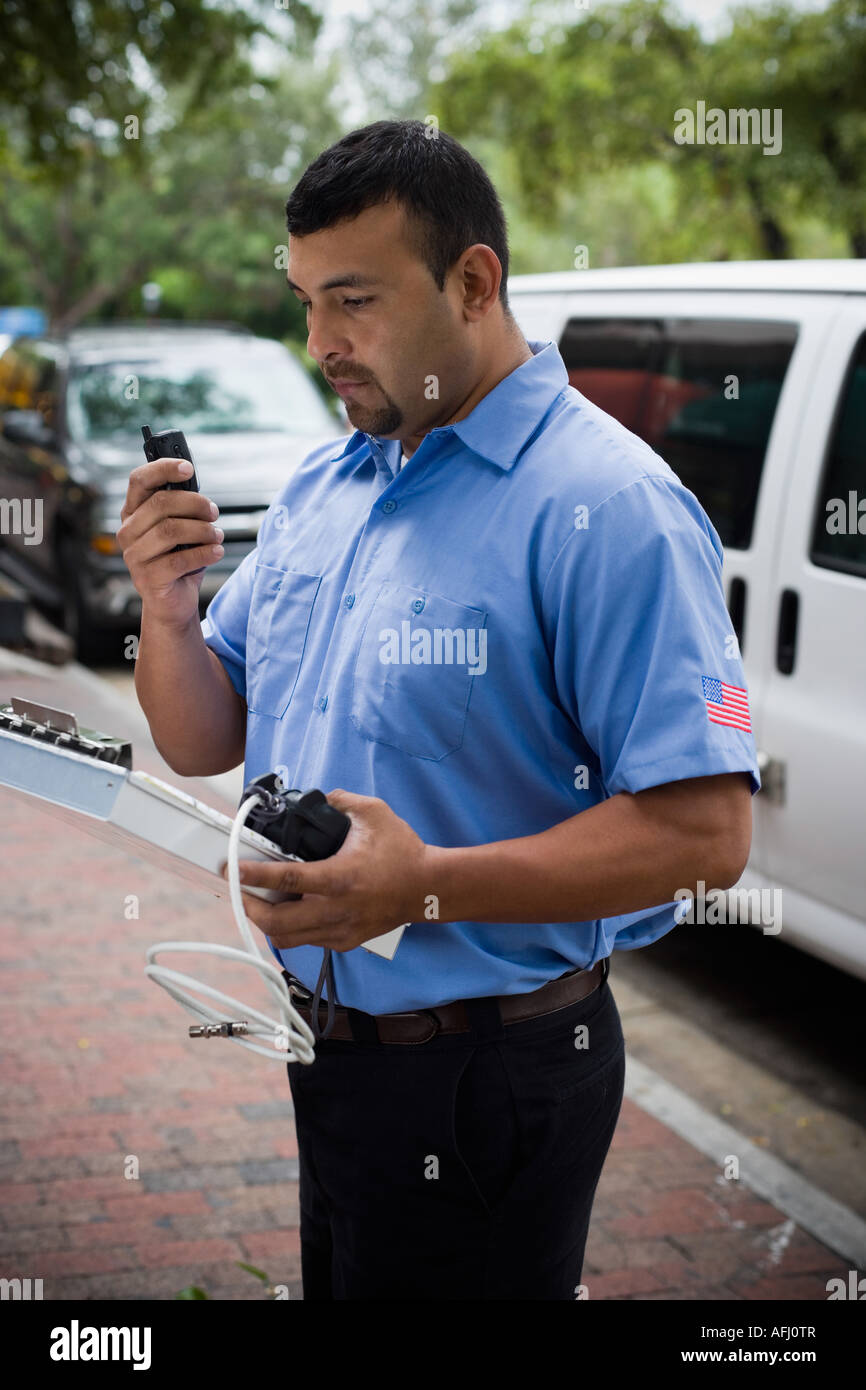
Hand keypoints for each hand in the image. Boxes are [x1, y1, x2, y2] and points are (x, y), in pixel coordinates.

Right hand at [116, 457, 224, 626]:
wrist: (174, 602)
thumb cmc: (179, 559)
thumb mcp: (181, 528)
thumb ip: (182, 507)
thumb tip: (195, 484)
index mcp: (133, 513)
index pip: (139, 480)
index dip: (163, 469)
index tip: (188, 468)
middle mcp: (128, 532)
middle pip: (161, 504)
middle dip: (195, 504)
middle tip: (213, 512)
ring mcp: (134, 556)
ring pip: (171, 530)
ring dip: (202, 530)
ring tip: (217, 535)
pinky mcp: (147, 578)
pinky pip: (179, 560)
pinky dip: (204, 553)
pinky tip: (216, 551)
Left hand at [220, 789, 431, 951]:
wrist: (429, 888)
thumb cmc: (404, 853)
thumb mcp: (375, 814)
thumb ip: (341, 801)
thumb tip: (321, 798)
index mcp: (340, 878)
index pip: (285, 880)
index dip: (253, 875)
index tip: (231, 868)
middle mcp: (336, 910)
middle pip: (276, 922)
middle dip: (248, 908)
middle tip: (238, 889)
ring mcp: (340, 931)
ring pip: (287, 938)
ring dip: (267, 920)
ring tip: (258, 900)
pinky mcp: (345, 941)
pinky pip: (306, 941)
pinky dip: (290, 927)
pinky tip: (289, 908)